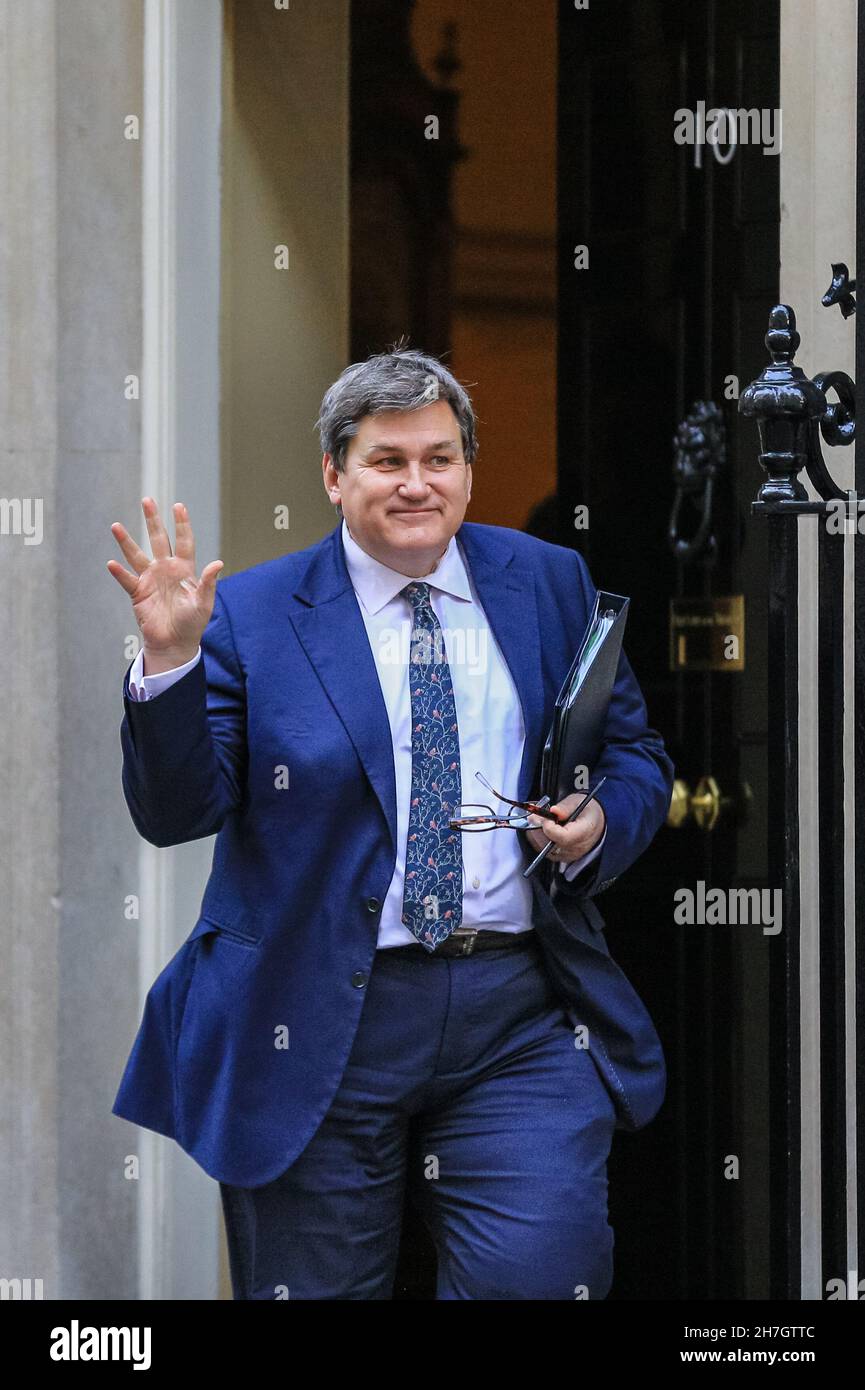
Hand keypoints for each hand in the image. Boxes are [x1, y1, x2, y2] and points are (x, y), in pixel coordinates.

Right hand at [107, 498, 222, 672]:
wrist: (174, 643)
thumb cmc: (192, 623)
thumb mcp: (203, 603)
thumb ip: (209, 583)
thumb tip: (218, 563)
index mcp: (184, 570)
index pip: (184, 541)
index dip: (182, 524)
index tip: (179, 506)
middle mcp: (166, 570)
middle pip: (158, 540)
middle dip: (153, 520)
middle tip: (147, 500)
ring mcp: (150, 580)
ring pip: (137, 555)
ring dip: (126, 542)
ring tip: (116, 526)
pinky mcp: (138, 593)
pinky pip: (127, 580)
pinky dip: (119, 573)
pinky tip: (112, 564)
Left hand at [524, 790, 605, 863]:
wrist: (595, 823)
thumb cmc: (587, 812)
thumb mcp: (578, 802)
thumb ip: (565, 807)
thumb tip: (553, 811)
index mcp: (584, 832)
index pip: (562, 837)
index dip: (549, 827)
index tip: (545, 816)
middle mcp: (577, 848)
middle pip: (550, 844)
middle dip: (538, 829)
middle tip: (536, 816)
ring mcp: (569, 855)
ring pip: (544, 849)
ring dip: (537, 834)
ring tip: (540, 821)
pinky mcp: (562, 858)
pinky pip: (544, 852)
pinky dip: (539, 840)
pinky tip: (542, 830)